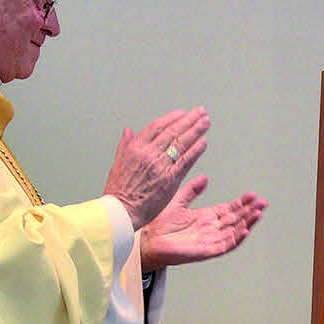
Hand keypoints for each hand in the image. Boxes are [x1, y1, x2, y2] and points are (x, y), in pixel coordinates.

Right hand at [104, 107, 208, 229]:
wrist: (122, 211)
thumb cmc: (118, 191)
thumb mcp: (117, 163)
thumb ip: (125, 145)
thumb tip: (128, 130)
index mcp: (135, 148)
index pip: (157, 127)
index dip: (172, 118)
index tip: (182, 113)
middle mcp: (149, 154)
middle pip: (173, 131)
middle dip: (189, 120)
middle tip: (200, 112)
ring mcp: (160, 166)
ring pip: (181, 143)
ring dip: (196, 131)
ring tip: (205, 122)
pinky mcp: (170, 179)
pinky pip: (186, 161)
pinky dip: (196, 150)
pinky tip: (204, 142)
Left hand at [139, 175, 266, 270]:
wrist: (146, 240)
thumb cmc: (158, 225)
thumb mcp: (178, 201)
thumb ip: (192, 190)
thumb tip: (205, 178)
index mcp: (205, 218)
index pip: (229, 209)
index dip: (242, 203)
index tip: (253, 195)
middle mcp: (210, 229)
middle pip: (236, 219)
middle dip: (250, 211)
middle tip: (262, 202)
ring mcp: (209, 241)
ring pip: (234, 232)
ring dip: (247, 223)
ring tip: (258, 213)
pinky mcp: (205, 251)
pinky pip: (225, 246)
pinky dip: (236, 239)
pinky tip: (245, 230)